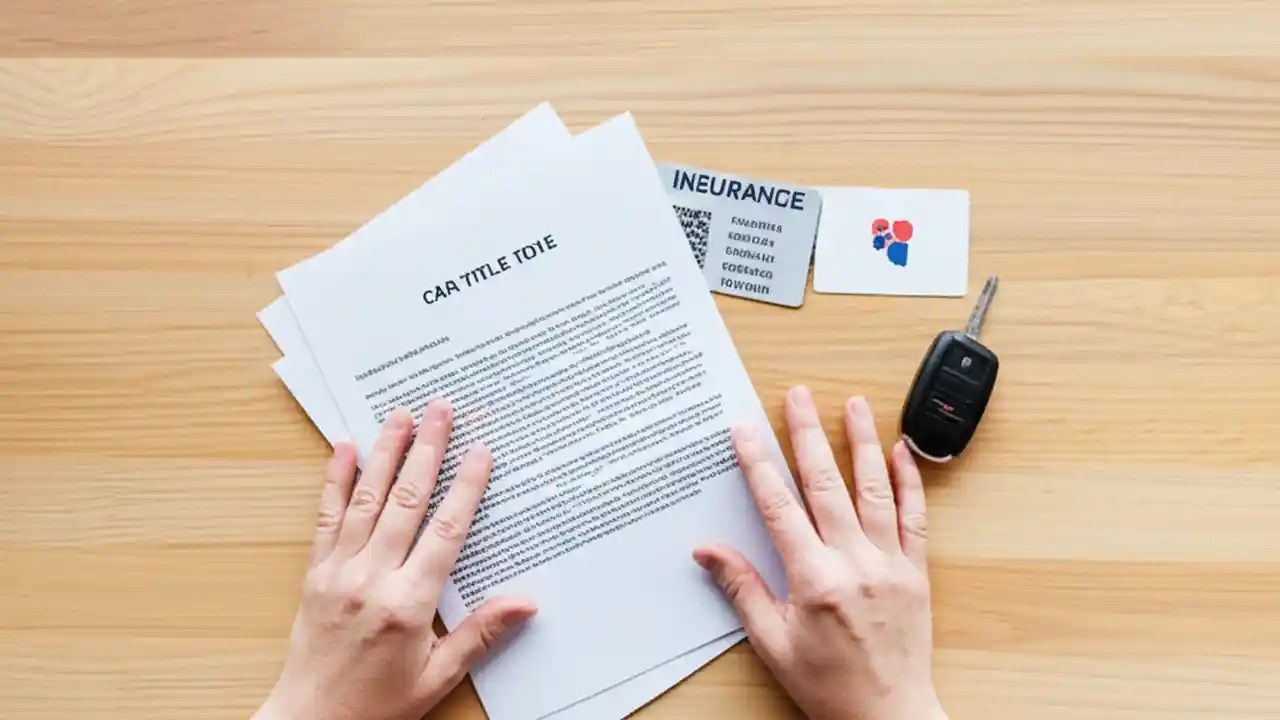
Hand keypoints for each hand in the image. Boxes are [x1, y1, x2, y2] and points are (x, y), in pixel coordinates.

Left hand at [255, 401, 536, 719]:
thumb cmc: (377, 705)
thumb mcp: (438, 676)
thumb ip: (481, 633)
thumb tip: (527, 603)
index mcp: (408, 604)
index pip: (445, 532)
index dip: (466, 487)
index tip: (481, 452)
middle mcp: (371, 579)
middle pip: (406, 501)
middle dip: (427, 450)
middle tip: (442, 409)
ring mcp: (339, 572)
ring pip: (366, 499)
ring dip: (385, 452)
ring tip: (401, 414)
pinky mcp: (315, 574)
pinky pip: (326, 518)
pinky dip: (334, 480)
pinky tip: (343, 449)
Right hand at [694, 388, 944, 719]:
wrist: (888, 716)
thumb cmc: (828, 685)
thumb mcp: (773, 642)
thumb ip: (742, 589)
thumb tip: (707, 551)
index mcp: (815, 580)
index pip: (780, 507)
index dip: (759, 464)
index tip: (746, 430)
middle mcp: (855, 564)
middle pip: (826, 485)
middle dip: (807, 435)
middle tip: (797, 397)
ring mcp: (890, 565)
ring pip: (874, 491)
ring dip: (861, 443)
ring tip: (852, 404)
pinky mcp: (916, 573)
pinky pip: (916, 518)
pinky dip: (909, 481)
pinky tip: (900, 450)